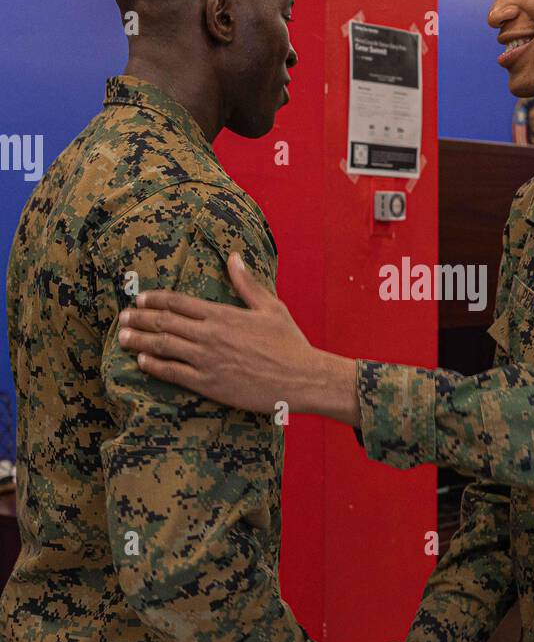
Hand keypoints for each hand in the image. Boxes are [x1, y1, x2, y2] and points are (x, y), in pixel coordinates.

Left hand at [117, 251, 360, 423]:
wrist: (302, 377)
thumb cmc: (289, 342)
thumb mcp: (270, 306)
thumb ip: (246, 283)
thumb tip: (233, 257)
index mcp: (223, 314)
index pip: (179, 302)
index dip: (156, 299)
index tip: (140, 299)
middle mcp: (210, 334)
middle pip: (165, 322)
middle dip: (140, 319)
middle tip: (123, 318)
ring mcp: (207, 360)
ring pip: (164, 346)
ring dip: (140, 341)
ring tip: (123, 338)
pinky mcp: (210, 384)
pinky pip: (174, 373)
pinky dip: (155, 366)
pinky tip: (142, 362)